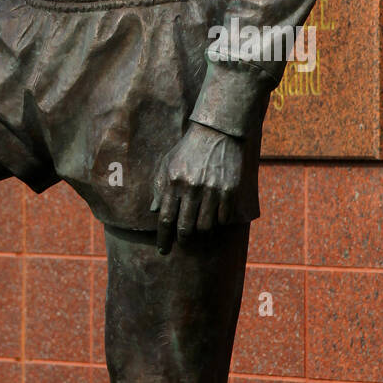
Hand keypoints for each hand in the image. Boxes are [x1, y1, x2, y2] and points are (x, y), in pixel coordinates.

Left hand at [150, 121, 243, 254]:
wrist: (216, 132)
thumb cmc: (188, 149)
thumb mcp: (167, 163)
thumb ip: (158, 186)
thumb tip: (153, 211)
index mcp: (173, 181)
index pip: (165, 218)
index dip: (163, 238)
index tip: (162, 250)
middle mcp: (192, 187)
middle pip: (185, 227)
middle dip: (182, 240)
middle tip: (182, 243)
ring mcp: (212, 189)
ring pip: (205, 227)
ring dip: (201, 233)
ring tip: (199, 231)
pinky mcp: (229, 190)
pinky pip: (223, 218)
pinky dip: (218, 222)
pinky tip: (215, 218)